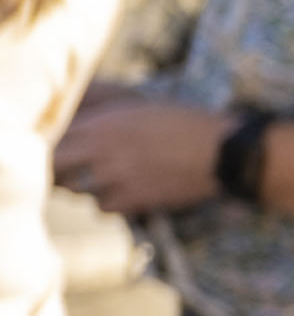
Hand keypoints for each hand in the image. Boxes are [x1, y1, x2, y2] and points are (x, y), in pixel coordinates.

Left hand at [53, 93, 238, 219]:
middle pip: (53, 168)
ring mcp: (114, 176)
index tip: (57, 150)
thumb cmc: (184, 123)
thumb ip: (100, 118)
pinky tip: (128, 192)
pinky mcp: (132, 199)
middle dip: (58, 170)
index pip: (50, 138)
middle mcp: (100, 149)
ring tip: (107, 181)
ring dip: (86, 188)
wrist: (221, 150)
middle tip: (69, 171)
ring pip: (76, 190)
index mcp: (100, 122)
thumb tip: (73, 126)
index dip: (49, 146)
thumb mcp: (137, 107)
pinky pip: (103, 208)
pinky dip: (111, 203)